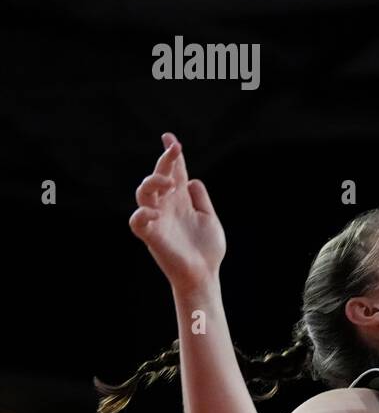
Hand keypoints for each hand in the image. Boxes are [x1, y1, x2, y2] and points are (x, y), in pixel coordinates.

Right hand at [129, 133, 226, 292]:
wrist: (205, 274)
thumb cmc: (206, 249)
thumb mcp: (208, 217)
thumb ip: (200, 199)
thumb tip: (192, 179)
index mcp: (181, 201)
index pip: (174, 173)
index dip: (171, 156)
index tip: (170, 137)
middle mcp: (167, 207)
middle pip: (158, 177)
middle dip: (164, 161)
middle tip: (174, 149)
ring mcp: (158, 220)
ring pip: (143, 194)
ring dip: (153, 183)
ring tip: (168, 183)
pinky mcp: (152, 237)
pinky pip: (137, 223)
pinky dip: (142, 215)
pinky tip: (154, 213)